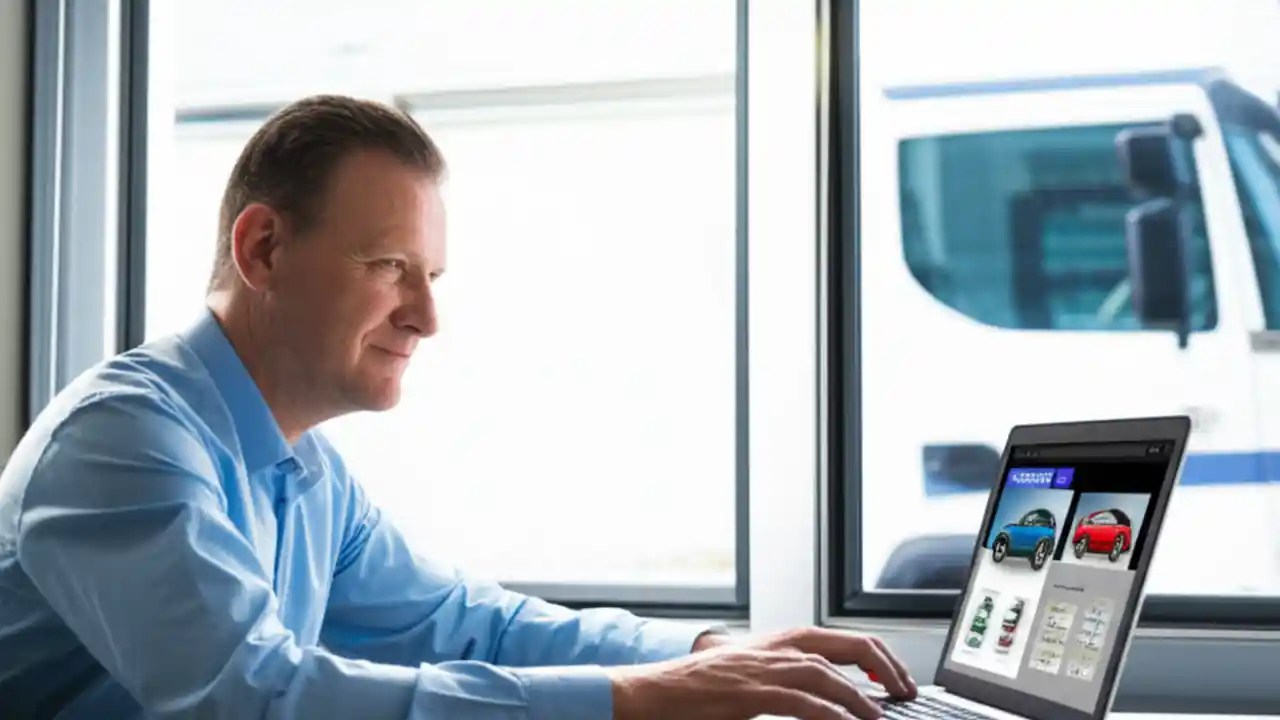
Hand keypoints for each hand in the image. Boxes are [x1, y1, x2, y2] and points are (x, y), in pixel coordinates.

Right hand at [611, 628, 915, 719]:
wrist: (659, 690)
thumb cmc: (704, 686)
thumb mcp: (755, 671)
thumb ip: (791, 677)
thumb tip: (828, 693)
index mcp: (783, 639)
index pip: (845, 638)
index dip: (880, 656)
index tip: (899, 679)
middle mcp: (779, 647)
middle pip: (847, 645)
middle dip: (884, 667)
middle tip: (906, 692)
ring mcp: (765, 668)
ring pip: (828, 674)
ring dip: (861, 696)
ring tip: (882, 715)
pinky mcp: (751, 692)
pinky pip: (801, 701)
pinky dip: (829, 713)